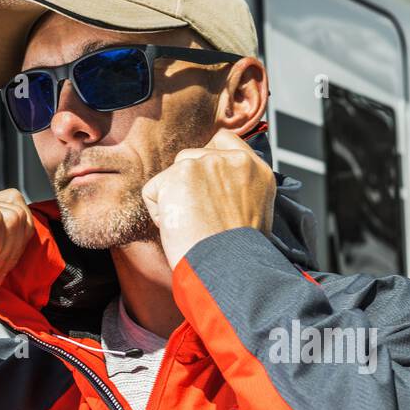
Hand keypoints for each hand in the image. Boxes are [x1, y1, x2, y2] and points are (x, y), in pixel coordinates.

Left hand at [141, 128, 275, 268]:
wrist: (231, 268)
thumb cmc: (240, 254)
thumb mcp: (255, 214)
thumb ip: (238, 190)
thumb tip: (214, 191)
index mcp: (256, 169)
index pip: (224, 141)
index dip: (207, 160)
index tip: (204, 186)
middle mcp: (233, 160)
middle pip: (191, 157)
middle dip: (187, 186)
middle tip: (201, 220)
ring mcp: (206, 163)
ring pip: (172, 175)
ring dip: (174, 200)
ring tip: (194, 228)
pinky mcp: (179, 174)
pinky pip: (153, 191)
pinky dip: (159, 214)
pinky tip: (180, 230)